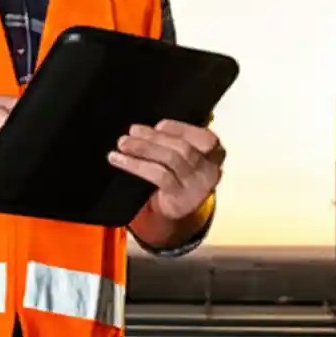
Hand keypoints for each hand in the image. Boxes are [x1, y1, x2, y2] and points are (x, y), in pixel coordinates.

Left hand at [108, 119, 224, 220]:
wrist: (178, 212)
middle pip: (184, 148)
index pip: (204, 137)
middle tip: (132, 131)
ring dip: (144, 148)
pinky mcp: (181, 199)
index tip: (158, 124)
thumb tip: (145, 129)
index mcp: (216, 153)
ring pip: (171, 160)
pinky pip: (158, 176)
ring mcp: (197, 187)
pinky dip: (136, 165)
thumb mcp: (184, 157)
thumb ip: (173, 140)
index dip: (180, 128)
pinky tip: (120, 160)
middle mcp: (211, 170)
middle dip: (155, 137)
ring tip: (123, 143)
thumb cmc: (179, 177)